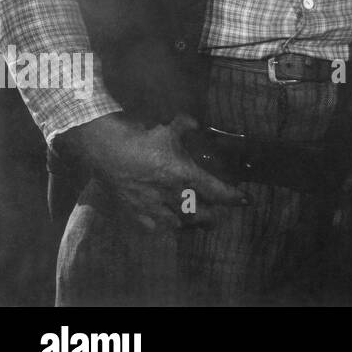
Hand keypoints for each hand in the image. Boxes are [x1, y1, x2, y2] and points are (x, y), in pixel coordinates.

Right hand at [57, 112, 248, 231]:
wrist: (105, 149)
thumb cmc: (140, 136)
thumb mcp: (169, 127)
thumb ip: (187, 126)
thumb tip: (198, 122)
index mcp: (183, 173)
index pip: (215, 190)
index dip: (232, 197)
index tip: (245, 200)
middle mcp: (171, 194)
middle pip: (201, 214)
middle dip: (213, 216)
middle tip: (219, 214)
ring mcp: (152, 206)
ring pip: (180, 224)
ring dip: (192, 223)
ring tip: (199, 221)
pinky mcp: (135, 213)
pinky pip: (155, 228)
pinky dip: (166, 227)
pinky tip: (171, 225)